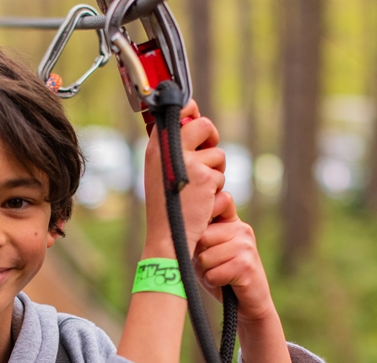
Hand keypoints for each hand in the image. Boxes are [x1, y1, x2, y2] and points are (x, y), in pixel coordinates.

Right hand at [142, 101, 224, 258]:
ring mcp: (188, 162)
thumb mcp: (160, 172)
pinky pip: (220, 174)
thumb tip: (192, 122)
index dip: (190, 111)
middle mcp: (170, 150)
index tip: (194, 117)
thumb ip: (172, 149)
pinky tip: (202, 201)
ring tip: (199, 189)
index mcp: (156, 147)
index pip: (176, 112)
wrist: (166, 236)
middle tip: (209, 149)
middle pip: (202, 124)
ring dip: (214, 171)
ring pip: (217, 154)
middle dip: (211, 136)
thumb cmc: (164, 207)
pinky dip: (215, 189)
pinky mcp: (205, 177)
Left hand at [192, 192, 276, 324]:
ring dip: (206, 272)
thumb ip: (198, 235)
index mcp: (232, 222)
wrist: (246, 304)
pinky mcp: (246, 265)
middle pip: (202, 235)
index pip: (218, 201)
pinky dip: (213, 282)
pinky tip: (225, 283)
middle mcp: (241, 229)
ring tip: (219, 274)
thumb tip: (182, 223)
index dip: (203, 218)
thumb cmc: (221, 276)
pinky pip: (213, 273)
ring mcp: (245, 245)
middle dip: (200, 256)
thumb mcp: (206, 251)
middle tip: (212, 265)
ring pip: (205, 257)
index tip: (202, 235)